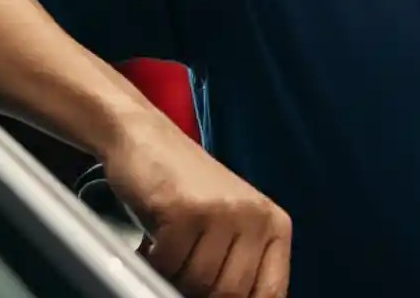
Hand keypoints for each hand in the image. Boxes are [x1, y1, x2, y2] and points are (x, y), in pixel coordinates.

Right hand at [102, 112, 291, 297]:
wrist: (144, 137)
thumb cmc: (183, 189)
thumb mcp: (227, 226)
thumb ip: (239, 266)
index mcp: (275, 226)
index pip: (270, 294)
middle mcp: (257, 217)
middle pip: (231, 294)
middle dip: (198, 292)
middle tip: (179, 275)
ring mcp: (223, 212)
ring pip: (198, 283)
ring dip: (172, 276)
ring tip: (167, 252)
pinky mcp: (187, 210)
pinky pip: (168, 265)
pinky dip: (153, 261)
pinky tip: (151, 241)